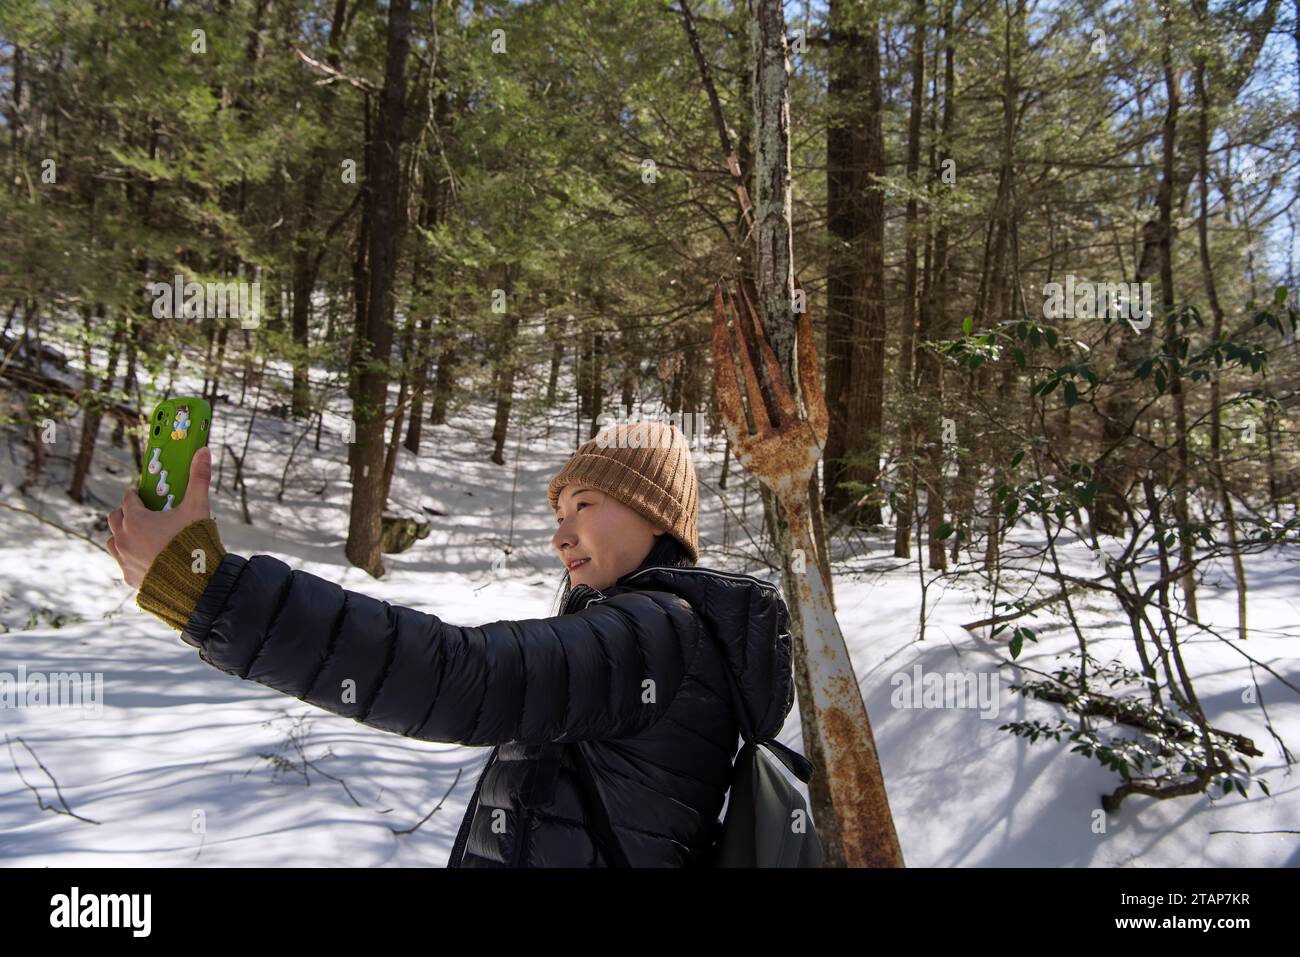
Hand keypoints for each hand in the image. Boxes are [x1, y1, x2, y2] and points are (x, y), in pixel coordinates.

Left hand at [107, 446, 213, 588]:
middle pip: (115, 518)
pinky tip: (146, 558)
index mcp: (136, 519)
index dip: (135, 494)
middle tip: (141, 514)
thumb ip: (198, 478)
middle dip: (125, 513)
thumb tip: (203, 450)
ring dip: (123, 536)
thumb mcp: (198, 507)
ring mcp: (124, 559)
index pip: (128, 499)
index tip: (142, 495)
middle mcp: (124, 538)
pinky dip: (131, 558)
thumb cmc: (195, 542)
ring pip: (114, 541)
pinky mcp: (130, 577)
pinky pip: (123, 563)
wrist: (196, 584)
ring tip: (140, 537)